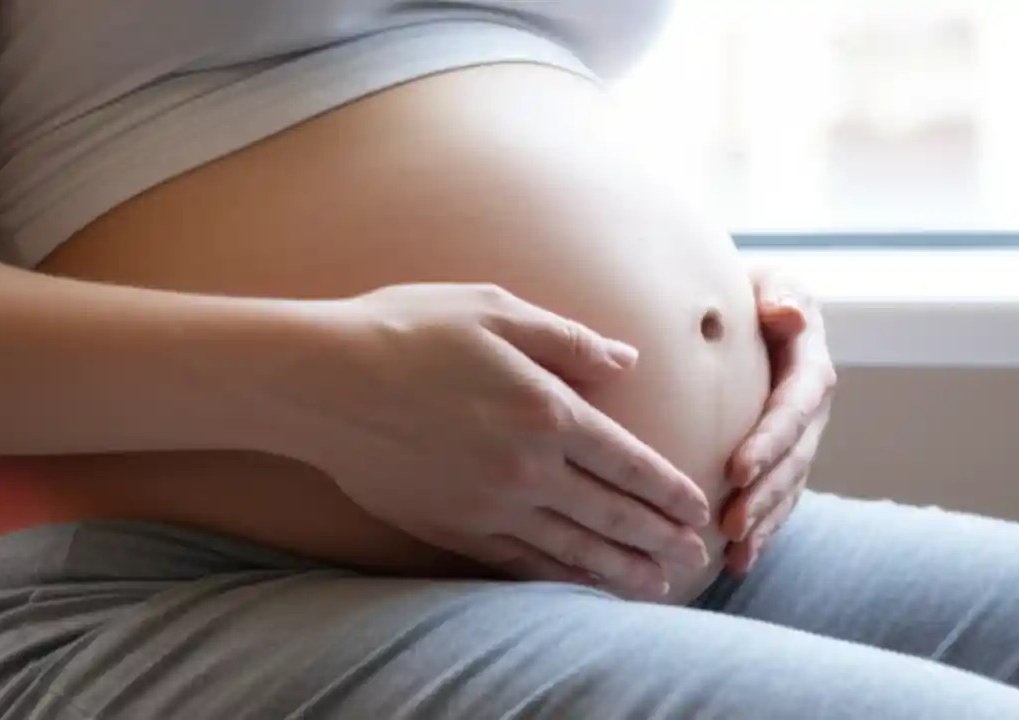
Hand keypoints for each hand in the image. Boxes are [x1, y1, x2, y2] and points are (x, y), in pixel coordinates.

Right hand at [262, 283, 710, 599]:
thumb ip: (570, 341)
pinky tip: (579, 583)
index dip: (668, 489)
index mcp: (546, 411)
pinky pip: (517, 560)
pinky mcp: (451, 526)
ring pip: (571, 547)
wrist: (321, 380)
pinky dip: (556, 576)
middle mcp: (526, 468)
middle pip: (611, 513)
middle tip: (697, 556)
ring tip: (656, 585)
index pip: (628, 461)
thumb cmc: (409, 330)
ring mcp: (488, 504)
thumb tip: (628, 362)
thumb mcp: (496, 311)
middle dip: (660, 537)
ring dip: (620, 568)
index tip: (697, 508)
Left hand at [721, 269, 836, 575]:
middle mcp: (812, 409)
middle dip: (765, 493)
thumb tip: (787, 314)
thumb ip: (781, 297)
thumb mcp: (772, 281)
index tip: (737, 469)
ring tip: (736, 548)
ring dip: (765, 519)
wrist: (758, 308)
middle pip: (794, 458)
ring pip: (789, 485)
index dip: (770, 441)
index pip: (794, 408)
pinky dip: (764, 530)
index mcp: (811, 366)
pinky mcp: (785, 458)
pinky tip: (738, 561)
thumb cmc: (756, 291)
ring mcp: (802, 438)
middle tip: (731, 522)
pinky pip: (780, 498)